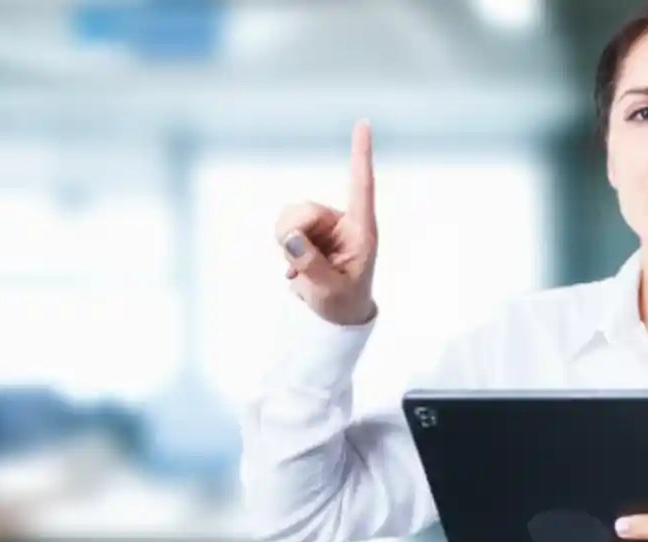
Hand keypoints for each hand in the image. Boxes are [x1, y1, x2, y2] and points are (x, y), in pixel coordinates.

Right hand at [273, 121, 378, 325]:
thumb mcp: (329, 289)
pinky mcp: (307, 230)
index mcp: (361, 230)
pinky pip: (283, 228)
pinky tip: (297, 266)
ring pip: (289, 218)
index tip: (363, 123)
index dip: (360, 155)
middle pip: (305, 210)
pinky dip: (284, 247)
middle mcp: (342, 221)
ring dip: (287, 243)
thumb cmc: (343, 300)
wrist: (337, 313)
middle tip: (298, 264)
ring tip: (302, 268)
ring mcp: (323, 225)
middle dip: (293, 236)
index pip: (361, 186)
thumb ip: (311, 264)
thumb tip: (292, 238)